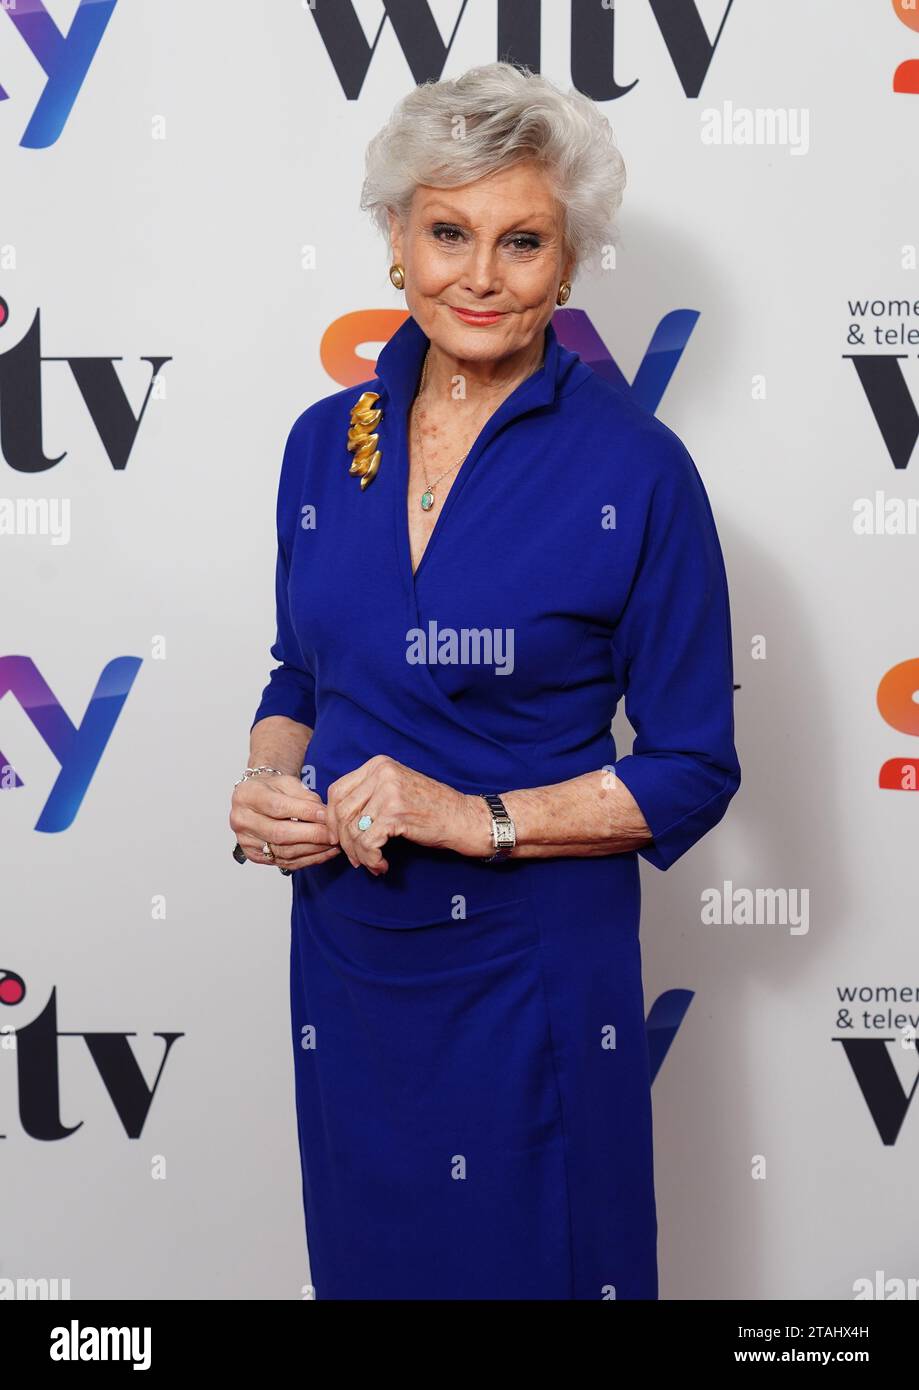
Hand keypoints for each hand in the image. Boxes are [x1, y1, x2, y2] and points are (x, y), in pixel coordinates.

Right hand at [230, 772, 340, 870]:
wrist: (258, 796)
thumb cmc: (273, 787)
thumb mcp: (288, 782)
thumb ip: (305, 797)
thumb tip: (325, 815)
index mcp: (247, 795)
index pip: (277, 807)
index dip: (304, 812)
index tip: (326, 815)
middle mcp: (241, 820)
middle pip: (279, 833)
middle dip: (312, 835)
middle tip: (334, 834)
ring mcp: (246, 841)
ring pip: (283, 852)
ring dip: (313, 850)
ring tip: (333, 844)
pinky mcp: (255, 856)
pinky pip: (285, 862)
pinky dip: (308, 859)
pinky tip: (324, 853)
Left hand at [326, 755, 489, 874]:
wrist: (464, 818)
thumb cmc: (431, 808)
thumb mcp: (395, 789)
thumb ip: (368, 795)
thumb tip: (334, 819)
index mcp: (378, 765)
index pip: (337, 791)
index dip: (331, 819)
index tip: (339, 838)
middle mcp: (381, 773)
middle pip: (341, 811)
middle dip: (343, 840)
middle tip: (355, 857)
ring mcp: (388, 792)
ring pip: (352, 830)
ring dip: (359, 854)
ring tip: (372, 863)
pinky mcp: (396, 813)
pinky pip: (368, 842)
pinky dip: (371, 859)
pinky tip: (382, 865)